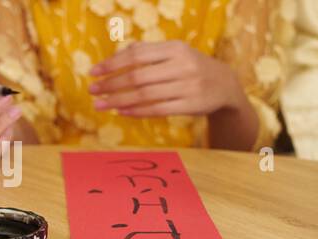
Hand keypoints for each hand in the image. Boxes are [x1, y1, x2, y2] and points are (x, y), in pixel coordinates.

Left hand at [88, 41, 244, 116]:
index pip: (136, 54)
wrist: (225, 84)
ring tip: (100, 104)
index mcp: (175, 48)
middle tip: (92, 91)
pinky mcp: (191, 105)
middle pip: (138, 76)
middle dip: (111, 84)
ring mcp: (187, 86)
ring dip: (118, 101)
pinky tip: (121, 112)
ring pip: (145, 95)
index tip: (93, 72)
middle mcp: (182, 65)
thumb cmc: (191, 66)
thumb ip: (149, 51)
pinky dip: (137, 112)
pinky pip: (158, 110)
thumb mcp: (175, 52)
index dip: (112, 63)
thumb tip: (118, 54)